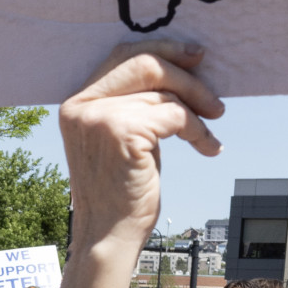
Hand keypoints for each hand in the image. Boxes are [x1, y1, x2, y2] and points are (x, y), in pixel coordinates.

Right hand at [59, 42, 223, 251]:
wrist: (108, 236)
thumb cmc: (119, 191)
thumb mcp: (119, 137)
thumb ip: (133, 102)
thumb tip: (178, 68)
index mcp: (75, 103)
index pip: (122, 56)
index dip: (163, 50)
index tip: (194, 58)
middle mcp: (81, 106)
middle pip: (145, 64)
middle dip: (187, 78)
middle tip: (213, 100)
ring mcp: (98, 118)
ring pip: (165, 93)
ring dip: (197, 112)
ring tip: (210, 132)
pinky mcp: (122, 133)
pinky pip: (175, 115)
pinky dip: (198, 130)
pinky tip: (207, 147)